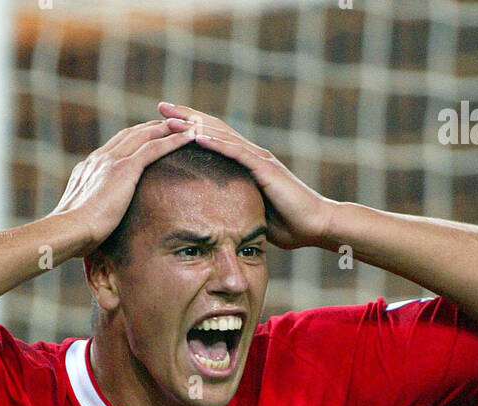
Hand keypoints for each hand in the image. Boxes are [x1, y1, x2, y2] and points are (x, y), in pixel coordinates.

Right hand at [49, 119, 196, 255]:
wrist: (69, 229)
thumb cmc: (73, 234)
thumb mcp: (81, 218)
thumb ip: (90, 212)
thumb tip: (95, 226)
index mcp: (89, 168)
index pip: (115, 146)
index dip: (133, 139)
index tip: (146, 137)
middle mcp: (100, 158)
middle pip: (131, 134)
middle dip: (151, 127)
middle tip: (172, 124)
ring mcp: (112, 160)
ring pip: (145, 135)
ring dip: (167, 128)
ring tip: (187, 125)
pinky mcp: (125, 169)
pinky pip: (154, 148)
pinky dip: (173, 140)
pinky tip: (189, 136)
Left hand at [157, 101, 330, 249]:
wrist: (316, 226)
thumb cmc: (288, 225)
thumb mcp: (253, 214)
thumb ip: (236, 207)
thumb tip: (216, 217)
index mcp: (246, 163)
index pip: (214, 139)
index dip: (189, 129)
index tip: (165, 122)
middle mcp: (251, 154)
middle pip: (213, 129)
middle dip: (186, 116)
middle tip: (161, 106)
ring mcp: (259, 159)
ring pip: (221, 135)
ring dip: (194, 124)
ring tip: (171, 116)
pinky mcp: (265, 169)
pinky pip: (236, 152)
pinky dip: (215, 142)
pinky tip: (195, 135)